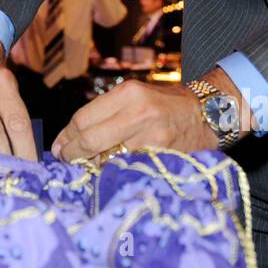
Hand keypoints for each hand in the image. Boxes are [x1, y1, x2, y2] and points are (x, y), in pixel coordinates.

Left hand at [51, 68, 253, 160]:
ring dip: (91, 167)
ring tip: (85, 168)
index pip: (83, 119)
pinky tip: (109, 174)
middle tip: (64, 160)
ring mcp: (151, 138)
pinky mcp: (161, 158)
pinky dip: (114, 174)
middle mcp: (139, 114)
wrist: (209, 113)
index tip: (59, 147)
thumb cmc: (165, 104)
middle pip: (89, 140)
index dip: (66, 136)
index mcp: (128, 93)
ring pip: (106, 159)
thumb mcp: (136, 95)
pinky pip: (126, 170)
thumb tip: (71, 136)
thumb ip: (106, 111)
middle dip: (71, 154)